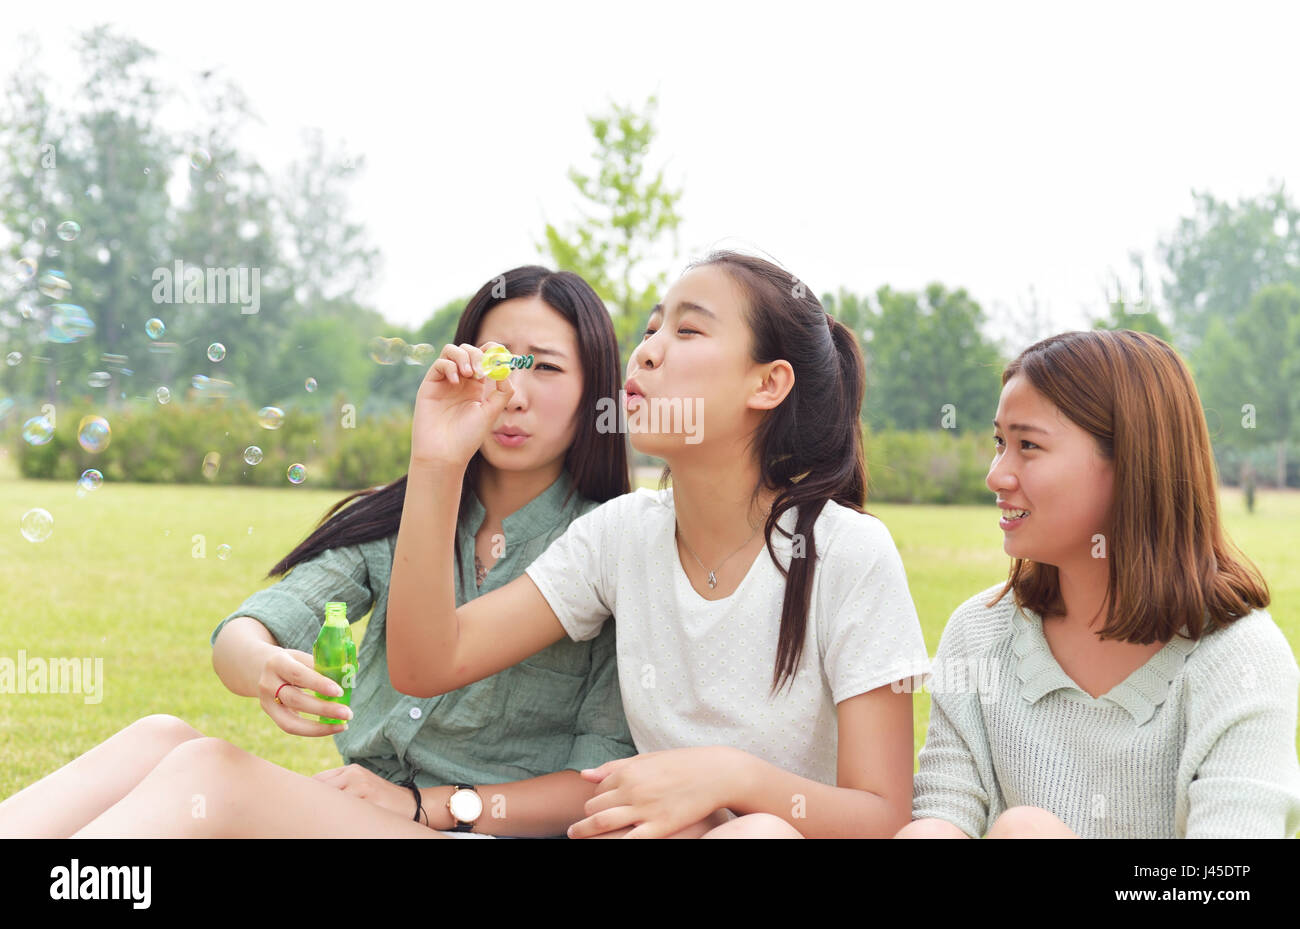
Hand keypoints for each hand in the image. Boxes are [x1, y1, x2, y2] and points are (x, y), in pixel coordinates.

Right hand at [258, 647, 352, 735]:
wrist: (262, 668)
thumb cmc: (292, 661)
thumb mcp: (303, 657)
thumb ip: (323, 665)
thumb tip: (351, 673)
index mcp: (278, 662)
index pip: (299, 675)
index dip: (319, 684)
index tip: (340, 691)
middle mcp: (268, 683)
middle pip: (296, 700)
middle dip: (323, 708)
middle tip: (347, 712)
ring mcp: (266, 702)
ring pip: (291, 720)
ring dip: (320, 726)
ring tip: (343, 724)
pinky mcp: (271, 715)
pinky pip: (291, 727)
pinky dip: (313, 730)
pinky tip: (331, 727)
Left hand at [313, 764, 417, 819]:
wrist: (411, 804)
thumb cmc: (382, 800)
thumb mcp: (361, 787)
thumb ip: (341, 787)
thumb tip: (312, 800)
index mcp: (350, 769)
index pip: (318, 779)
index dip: (307, 794)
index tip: (299, 807)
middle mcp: (354, 773)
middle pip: (320, 787)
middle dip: (312, 803)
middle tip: (304, 817)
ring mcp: (361, 784)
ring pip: (329, 797)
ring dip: (323, 811)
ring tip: (320, 821)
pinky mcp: (368, 796)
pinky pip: (343, 808)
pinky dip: (337, 817)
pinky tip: (337, 823)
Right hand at [410, 341, 514, 467]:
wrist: (444, 454)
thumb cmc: (467, 437)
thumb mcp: (491, 413)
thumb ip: (502, 391)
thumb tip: (506, 369)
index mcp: (477, 386)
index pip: (484, 358)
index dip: (493, 352)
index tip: (500, 356)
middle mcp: (461, 381)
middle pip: (469, 350)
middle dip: (479, 355)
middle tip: (482, 371)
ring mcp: (445, 381)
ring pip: (452, 351)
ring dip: (464, 356)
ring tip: (469, 374)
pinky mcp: (430, 384)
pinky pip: (440, 363)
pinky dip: (450, 366)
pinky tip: (456, 382)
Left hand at [568, 747, 740, 838]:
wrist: (716, 774)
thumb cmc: (682, 764)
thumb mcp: (647, 760)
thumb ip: (614, 767)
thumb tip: (585, 775)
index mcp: (628, 771)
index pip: (598, 790)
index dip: (596, 801)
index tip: (599, 808)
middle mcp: (631, 789)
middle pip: (595, 807)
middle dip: (587, 818)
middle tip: (584, 827)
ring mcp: (644, 809)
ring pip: (601, 823)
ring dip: (584, 832)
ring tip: (575, 838)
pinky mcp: (659, 827)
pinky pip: (628, 841)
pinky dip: (614, 844)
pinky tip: (608, 846)